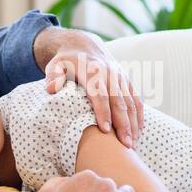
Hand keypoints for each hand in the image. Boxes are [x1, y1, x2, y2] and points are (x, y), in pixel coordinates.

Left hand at [41, 31, 144, 147]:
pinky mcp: (127, 81)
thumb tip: (51, 89)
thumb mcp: (55, 65)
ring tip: (132, 145)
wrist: (84, 45)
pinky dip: (139, 116)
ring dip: (133, 123)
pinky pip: (136, 100)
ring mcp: (121, 77)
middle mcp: (110, 73)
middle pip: (119, 101)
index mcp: (92, 70)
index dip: (103, 111)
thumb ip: (52, 76)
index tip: (105, 130)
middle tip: (125, 145)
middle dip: (123, 124)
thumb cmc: (66, 61)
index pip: (99, 93)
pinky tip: (138, 133)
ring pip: (131, 102)